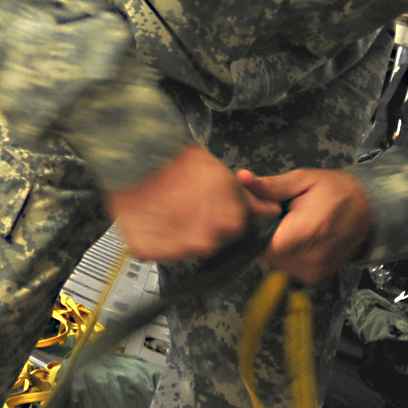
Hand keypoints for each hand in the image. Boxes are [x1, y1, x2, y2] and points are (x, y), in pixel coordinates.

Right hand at [106, 145, 273, 263]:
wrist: (136, 156)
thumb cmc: (180, 161)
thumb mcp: (223, 176)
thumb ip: (249, 198)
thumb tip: (271, 210)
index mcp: (229, 224)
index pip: (232, 232)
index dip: (221, 217)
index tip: (208, 206)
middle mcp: (204, 241)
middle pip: (208, 243)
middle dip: (200, 228)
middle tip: (187, 206)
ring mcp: (176, 249)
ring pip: (183, 249)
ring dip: (178, 235)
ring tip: (168, 209)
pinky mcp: (148, 251)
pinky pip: (156, 251)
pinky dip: (155, 239)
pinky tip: (153, 217)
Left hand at [236, 167, 372, 284]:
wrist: (368, 211)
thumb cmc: (334, 190)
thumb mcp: (304, 179)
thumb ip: (271, 186)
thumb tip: (241, 179)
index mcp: (309, 229)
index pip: (265, 245)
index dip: (257, 232)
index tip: (262, 218)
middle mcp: (313, 256)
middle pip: (268, 256)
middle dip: (267, 238)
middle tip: (280, 220)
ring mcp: (315, 271)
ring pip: (276, 265)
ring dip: (277, 249)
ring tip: (291, 229)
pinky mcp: (316, 277)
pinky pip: (288, 270)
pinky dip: (288, 257)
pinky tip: (298, 242)